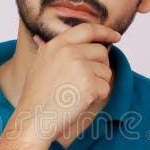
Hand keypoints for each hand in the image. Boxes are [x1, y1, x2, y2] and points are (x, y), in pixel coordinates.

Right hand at [18, 23, 120, 141]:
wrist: (34, 120)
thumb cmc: (36, 97)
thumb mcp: (39, 65)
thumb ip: (53, 50)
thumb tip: (56, 40)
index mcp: (56, 45)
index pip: (87, 30)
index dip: (104, 32)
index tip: (115, 36)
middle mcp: (68, 52)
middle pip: (101, 52)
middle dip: (100, 66)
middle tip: (86, 82)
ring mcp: (79, 67)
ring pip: (106, 71)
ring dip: (98, 84)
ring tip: (77, 94)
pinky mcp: (89, 84)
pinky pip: (105, 87)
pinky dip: (97, 97)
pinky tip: (80, 102)